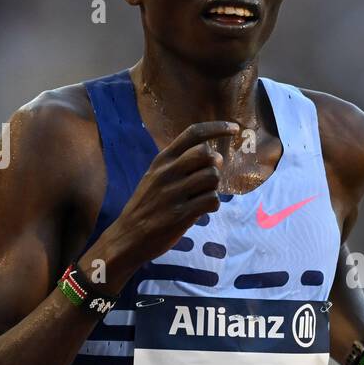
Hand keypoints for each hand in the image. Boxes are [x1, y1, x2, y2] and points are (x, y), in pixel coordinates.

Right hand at [105, 120, 238, 268]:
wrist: (128, 236)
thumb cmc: (148, 205)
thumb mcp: (156, 176)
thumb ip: (181, 164)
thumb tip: (216, 157)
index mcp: (162, 160)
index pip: (193, 133)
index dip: (217, 128)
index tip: (235, 129)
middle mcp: (167, 172)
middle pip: (206, 153)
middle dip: (215, 165)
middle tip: (210, 178)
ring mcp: (173, 193)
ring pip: (212, 177)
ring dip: (214, 187)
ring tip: (203, 196)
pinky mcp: (180, 214)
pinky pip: (212, 200)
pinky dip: (213, 204)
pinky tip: (203, 209)